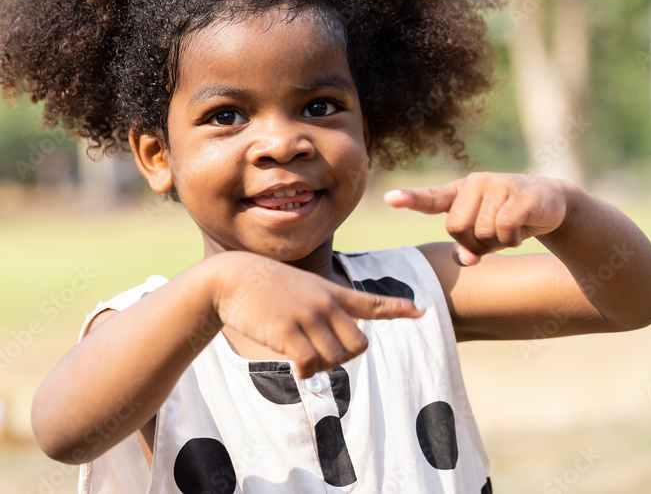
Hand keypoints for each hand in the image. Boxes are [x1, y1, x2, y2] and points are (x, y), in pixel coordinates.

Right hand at [210, 252, 424, 377]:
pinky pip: (310, 365)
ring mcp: (307, 316)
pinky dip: (306, 372)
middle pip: (357, 345)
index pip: (370, 301)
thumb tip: (331, 345)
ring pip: (335, 358)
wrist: (229, 278)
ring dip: (320, 367)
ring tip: (300, 359)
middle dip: (343, 357)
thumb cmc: (261, 287)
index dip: (397, 307)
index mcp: (329, 291)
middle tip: (319, 355)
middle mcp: (325, 303)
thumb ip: (319, 308)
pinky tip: (295, 368)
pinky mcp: (287, 331)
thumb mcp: (297, 288)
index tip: (421, 310)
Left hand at [384, 172, 571, 265]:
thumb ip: (467, 247)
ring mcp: (497, 185)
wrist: (551, 205)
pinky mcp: (519, 194)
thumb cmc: (509, 219)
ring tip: (510, 229)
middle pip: (456, 228)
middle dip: (474, 242)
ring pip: (481, 232)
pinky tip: (522, 230)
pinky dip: (512, 239)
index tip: (390, 198)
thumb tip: (466, 259)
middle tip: (493, 236)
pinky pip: (504, 229)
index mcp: (460, 192)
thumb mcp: (484, 234)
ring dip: (498, 242)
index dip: (410, 199)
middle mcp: (475, 182)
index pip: (431, 197)